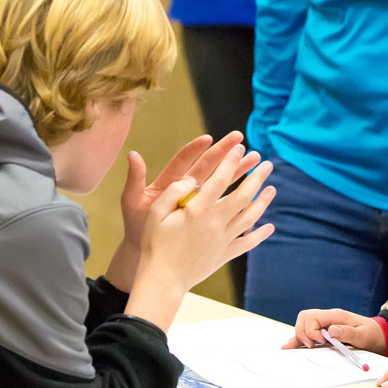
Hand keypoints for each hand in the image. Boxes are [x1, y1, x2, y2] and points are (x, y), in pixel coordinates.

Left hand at [119, 131, 246, 247]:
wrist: (145, 249)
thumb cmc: (136, 224)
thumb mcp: (132, 201)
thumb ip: (134, 179)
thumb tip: (132, 154)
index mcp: (170, 180)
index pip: (184, 159)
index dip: (195, 149)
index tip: (208, 138)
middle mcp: (186, 186)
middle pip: (208, 165)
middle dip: (224, 151)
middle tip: (239, 138)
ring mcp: (198, 200)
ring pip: (220, 181)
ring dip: (236, 169)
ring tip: (255, 158)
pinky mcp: (205, 213)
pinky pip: (224, 202)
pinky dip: (238, 196)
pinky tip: (255, 191)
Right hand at [130, 140, 275, 324]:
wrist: (163, 280)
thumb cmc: (155, 245)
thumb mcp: (155, 214)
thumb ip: (173, 192)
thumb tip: (191, 178)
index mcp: (197, 210)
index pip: (220, 179)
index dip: (231, 161)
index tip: (240, 147)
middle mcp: (215, 223)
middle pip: (243, 196)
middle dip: (257, 177)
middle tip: (267, 164)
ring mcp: (222, 240)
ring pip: (250, 217)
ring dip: (263, 202)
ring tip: (273, 189)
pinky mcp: (224, 254)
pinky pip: (247, 243)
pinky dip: (260, 235)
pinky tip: (269, 226)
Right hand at [283, 309, 387, 354]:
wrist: (380, 336)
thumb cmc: (373, 336)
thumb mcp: (363, 336)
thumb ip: (347, 333)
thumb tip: (330, 331)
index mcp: (336, 316)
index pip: (312, 317)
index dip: (311, 331)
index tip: (321, 343)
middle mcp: (328, 317)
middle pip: (304, 318)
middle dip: (303, 333)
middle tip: (314, 347)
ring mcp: (326, 323)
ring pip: (303, 324)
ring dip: (301, 336)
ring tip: (307, 348)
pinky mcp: (325, 331)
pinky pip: (308, 331)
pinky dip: (299, 339)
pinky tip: (290, 347)